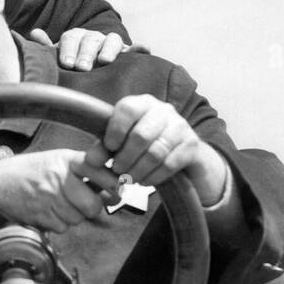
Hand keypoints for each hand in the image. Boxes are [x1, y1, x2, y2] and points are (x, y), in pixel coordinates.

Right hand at [0, 148, 123, 235]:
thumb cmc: (22, 172)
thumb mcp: (51, 160)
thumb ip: (78, 168)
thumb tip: (111, 184)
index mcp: (64, 160)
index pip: (100, 171)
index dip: (114, 184)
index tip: (118, 190)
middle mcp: (59, 178)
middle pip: (93, 204)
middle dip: (90, 208)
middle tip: (83, 204)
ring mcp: (49, 198)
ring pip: (77, 218)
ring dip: (71, 216)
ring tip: (55, 204)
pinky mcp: (41, 216)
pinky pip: (62, 227)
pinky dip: (56, 224)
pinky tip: (44, 211)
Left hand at [29, 27, 145, 70]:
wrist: (91, 69)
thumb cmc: (71, 64)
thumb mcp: (59, 57)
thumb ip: (47, 48)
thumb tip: (34, 33)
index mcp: (76, 37)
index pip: (71, 38)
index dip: (68, 49)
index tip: (66, 64)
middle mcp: (93, 37)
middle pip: (90, 40)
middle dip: (85, 53)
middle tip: (82, 68)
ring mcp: (111, 44)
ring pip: (112, 40)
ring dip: (109, 49)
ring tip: (104, 61)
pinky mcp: (128, 53)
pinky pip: (136, 48)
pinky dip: (140, 48)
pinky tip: (144, 50)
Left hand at [93, 94, 228, 204]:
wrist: (181, 154)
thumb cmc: (142, 145)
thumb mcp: (121, 143)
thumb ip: (103, 149)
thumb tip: (91, 160)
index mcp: (142, 103)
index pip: (127, 109)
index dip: (115, 130)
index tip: (109, 148)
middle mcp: (164, 110)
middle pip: (141, 135)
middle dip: (125, 157)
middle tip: (117, 170)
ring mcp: (181, 127)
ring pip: (155, 153)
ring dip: (138, 170)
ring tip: (128, 179)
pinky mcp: (192, 146)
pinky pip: (169, 165)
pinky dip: (153, 177)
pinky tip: (144, 181)